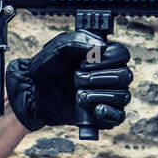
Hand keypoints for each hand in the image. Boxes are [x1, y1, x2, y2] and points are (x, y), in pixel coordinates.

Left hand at [5, 30, 131, 132]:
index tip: (85, 62)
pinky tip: (95, 110)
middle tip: (77, 79)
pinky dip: (109, 113)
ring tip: (79, 95)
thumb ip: (80, 41)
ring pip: (122, 96)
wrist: (32, 91)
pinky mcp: (101, 115)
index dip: (107, 59)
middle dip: (100, 78)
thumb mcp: (59, 47)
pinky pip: (119, 117)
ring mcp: (107, 96)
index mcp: (103, 57)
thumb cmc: (46, 67)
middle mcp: (109, 76)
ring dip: (100, 95)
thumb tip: (102, 47)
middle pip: (125, 76)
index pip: (123, 55)